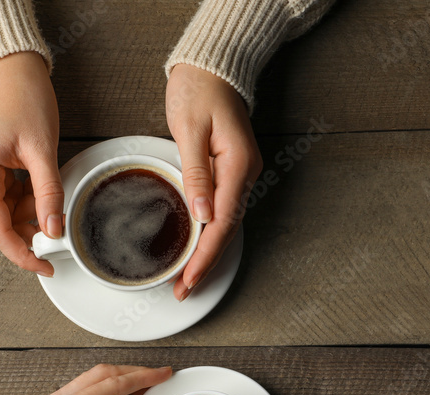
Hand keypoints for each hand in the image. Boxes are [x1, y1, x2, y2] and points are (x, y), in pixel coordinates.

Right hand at [0, 51, 63, 274]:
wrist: (10, 72)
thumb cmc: (22, 99)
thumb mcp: (42, 150)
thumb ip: (49, 194)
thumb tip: (54, 229)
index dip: (21, 254)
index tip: (44, 265)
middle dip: (25, 238)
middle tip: (56, 239)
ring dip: (25, 220)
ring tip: (50, 204)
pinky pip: (1, 202)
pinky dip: (22, 206)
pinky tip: (39, 195)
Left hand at [166, 64, 262, 300]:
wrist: (212, 68)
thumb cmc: (199, 91)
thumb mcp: (190, 131)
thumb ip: (195, 174)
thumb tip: (202, 215)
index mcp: (238, 166)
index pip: (221, 223)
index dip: (204, 256)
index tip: (189, 279)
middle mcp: (245, 174)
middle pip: (226, 230)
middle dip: (205, 263)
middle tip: (184, 290)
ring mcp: (241, 174)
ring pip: (225, 223)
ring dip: (207, 251)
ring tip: (187, 277)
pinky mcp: (231, 172)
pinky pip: (222, 209)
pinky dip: (209, 232)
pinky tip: (196, 247)